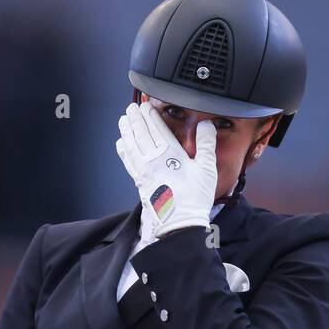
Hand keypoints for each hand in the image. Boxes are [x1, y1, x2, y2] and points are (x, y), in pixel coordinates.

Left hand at [115, 101, 217, 238]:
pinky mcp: (140, 183)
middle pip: (141, 134)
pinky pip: (128, 162)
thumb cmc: (195, 197)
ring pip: (131, 145)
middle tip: (131, 108)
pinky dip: (123, 151)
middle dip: (135, 118)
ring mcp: (144, 171)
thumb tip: (206, 125)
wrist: (180, 223)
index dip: (150, 114)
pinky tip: (121, 144)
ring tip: (123, 120)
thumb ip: (206, 143)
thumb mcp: (207, 167)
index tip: (146, 105)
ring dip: (126, 131)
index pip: (156, 128)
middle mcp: (153, 160)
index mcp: (169, 153)